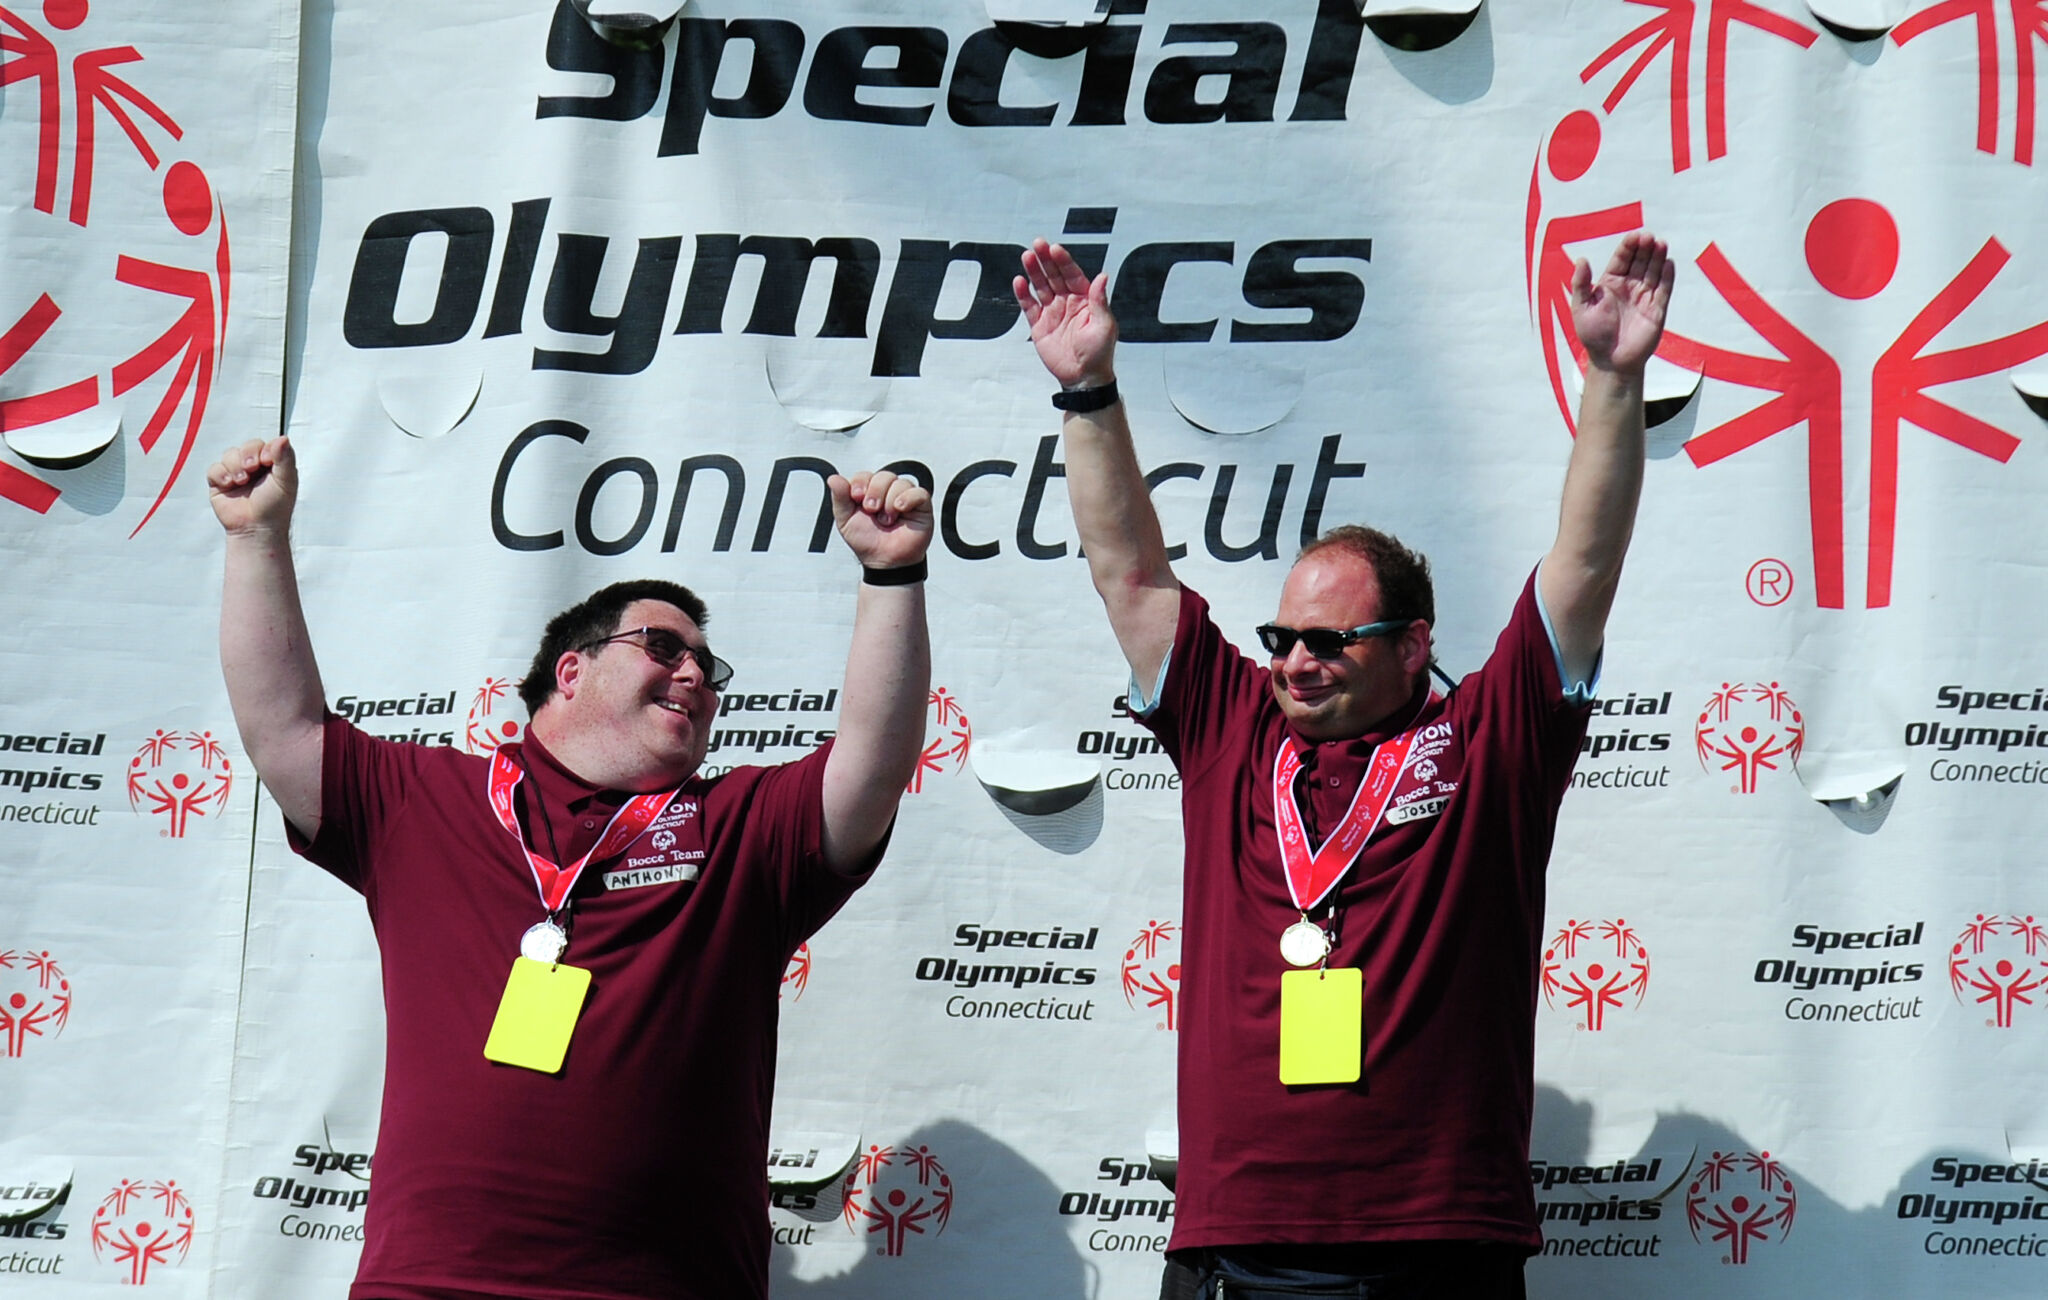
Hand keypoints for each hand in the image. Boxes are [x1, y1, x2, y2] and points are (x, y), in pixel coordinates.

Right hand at [207, 435, 296, 534]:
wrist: (256, 528)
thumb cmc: (275, 507)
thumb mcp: (286, 481)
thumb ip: (285, 459)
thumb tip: (283, 438)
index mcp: (272, 464)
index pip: (265, 445)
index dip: (263, 449)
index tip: (267, 461)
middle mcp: (254, 467)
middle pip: (246, 446)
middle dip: (247, 454)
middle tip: (252, 468)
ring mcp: (236, 473)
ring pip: (229, 454)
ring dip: (235, 465)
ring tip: (242, 480)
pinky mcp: (220, 483)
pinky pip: (214, 468)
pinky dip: (220, 473)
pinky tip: (228, 483)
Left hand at [829, 470, 932, 570]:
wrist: (885, 562)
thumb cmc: (867, 542)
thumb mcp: (845, 521)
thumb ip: (839, 498)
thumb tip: (834, 478)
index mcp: (869, 493)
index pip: (865, 475)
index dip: (860, 483)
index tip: (856, 497)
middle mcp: (888, 493)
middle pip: (884, 475)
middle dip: (875, 492)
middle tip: (872, 510)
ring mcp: (905, 498)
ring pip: (900, 482)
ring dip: (890, 501)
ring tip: (886, 519)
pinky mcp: (921, 506)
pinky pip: (919, 492)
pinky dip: (907, 499)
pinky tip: (900, 510)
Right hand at [1013, 238, 1116, 389]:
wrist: (1083, 378)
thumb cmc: (1099, 353)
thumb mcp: (1105, 325)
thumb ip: (1100, 301)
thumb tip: (1102, 277)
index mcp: (1085, 299)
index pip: (1073, 274)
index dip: (1064, 261)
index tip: (1055, 249)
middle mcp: (1068, 302)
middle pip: (1054, 275)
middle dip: (1046, 260)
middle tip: (1037, 245)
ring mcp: (1052, 312)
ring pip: (1041, 286)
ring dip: (1034, 272)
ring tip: (1026, 256)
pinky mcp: (1039, 325)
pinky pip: (1029, 306)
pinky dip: (1023, 294)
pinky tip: (1019, 281)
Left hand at [1571, 231, 1673, 374]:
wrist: (1611, 361)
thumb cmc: (1593, 335)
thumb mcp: (1581, 308)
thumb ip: (1581, 284)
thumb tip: (1581, 259)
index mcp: (1611, 283)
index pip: (1622, 259)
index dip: (1629, 247)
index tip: (1635, 236)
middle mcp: (1629, 287)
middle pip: (1640, 261)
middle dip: (1645, 248)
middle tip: (1649, 237)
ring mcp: (1644, 297)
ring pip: (1654, 271)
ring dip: (1658, 257)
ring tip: (1661, 244)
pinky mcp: (1657, 309)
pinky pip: (1664, 289)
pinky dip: (1668, 276)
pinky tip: (1669, 263)